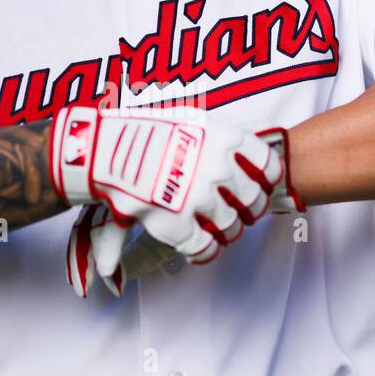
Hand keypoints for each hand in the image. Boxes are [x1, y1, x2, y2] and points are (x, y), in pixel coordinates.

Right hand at [60, 120, 305, 298]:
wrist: (104, 148)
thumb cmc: (145, 131)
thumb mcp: (190, 123)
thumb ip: (219, 142)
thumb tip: (239, 162)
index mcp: (226, 138)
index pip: (270, 167)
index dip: (265, 181)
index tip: (255, 186)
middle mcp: (218, 168)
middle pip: (254, 202)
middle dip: (247, 211)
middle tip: (235, 212)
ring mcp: (199, 197)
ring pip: (231, 229)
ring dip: (224, 232)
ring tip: (211, 229)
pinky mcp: (177, 223)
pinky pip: (204, 248)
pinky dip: (203, 252)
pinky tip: (195, 248)